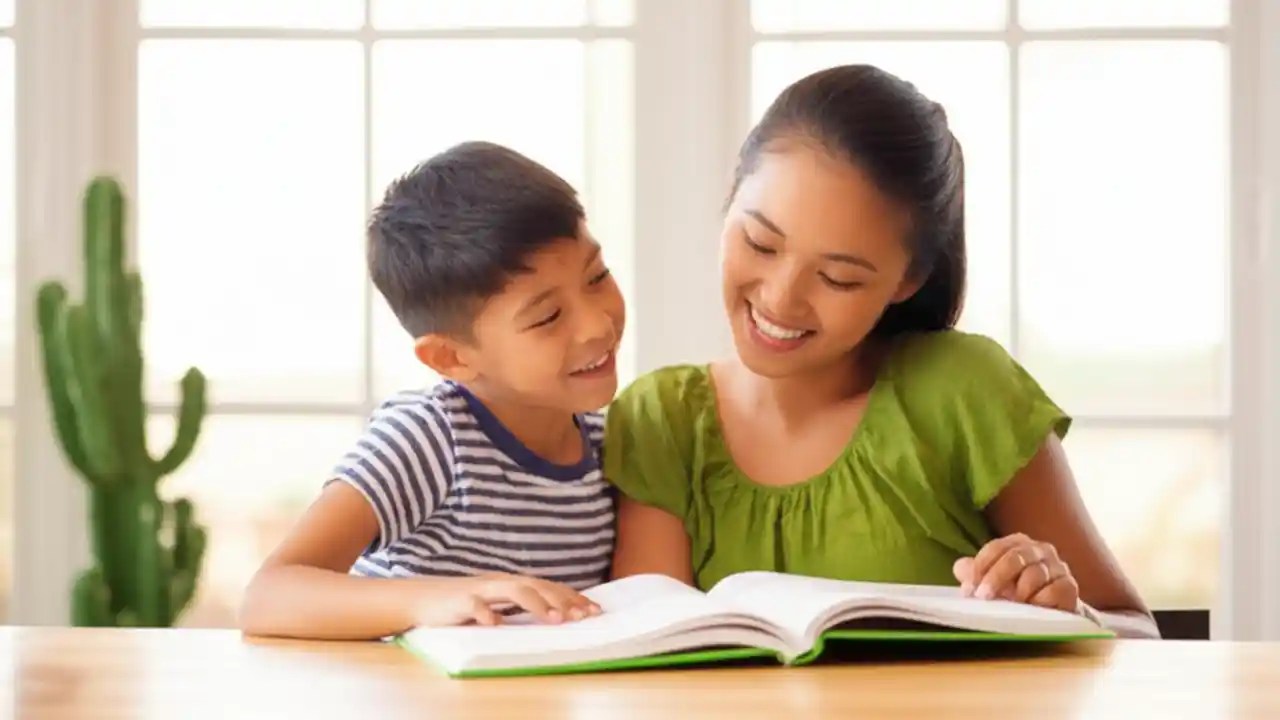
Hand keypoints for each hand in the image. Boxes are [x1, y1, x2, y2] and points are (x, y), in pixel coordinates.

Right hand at [409, 573, 601, 627]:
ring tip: (554, 619)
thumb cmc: (466, 602)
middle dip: (562, 600)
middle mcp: (502, 581)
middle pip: (538, 586)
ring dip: (536, 604)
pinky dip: (486, 613)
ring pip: (514, 590)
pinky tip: (495, 623)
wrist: (424, 597)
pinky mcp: (460, 600)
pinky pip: (475, 605)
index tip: (594, 610)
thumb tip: (557, 614)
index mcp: (513, 583)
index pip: (549, 587)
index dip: (572, 597)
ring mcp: (482, 588)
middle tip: (583, 616)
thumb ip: (523, 605)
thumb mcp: (500, 602)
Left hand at [952, 533, 1079, 612]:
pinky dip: (1040, 600)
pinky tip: (1033, 608)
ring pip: (1035, 574)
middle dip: (996, 577)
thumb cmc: (1017, 591)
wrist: (1052, 610)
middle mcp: (1040, 550)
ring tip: (1011, 605)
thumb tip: (961, 568)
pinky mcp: (1070, 586)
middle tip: (983, 597)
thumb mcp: (992, 580)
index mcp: (1018, 544)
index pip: (996, 548)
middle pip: (1015, 557)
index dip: (980, 567)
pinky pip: (1055, 590)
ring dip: (1019, 592)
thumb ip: (974, 572)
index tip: (968, 590)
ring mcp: (1058, 567)